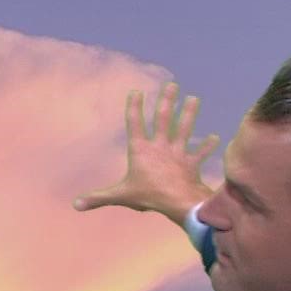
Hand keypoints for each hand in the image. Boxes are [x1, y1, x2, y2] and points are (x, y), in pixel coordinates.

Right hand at [75, 82, 221, 226]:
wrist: (178, 201)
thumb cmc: (148, 196)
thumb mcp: (120, 196)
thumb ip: (99, 198)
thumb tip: (76, 205)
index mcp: (141, 150)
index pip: (135, 124)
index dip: (135, 107)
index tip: (136, 92)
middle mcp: (160, 147)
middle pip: (164, 119)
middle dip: (167, 101)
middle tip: (172, 85)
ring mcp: (177, 153)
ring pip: (184, 129)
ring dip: (189, 114)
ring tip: (194, 99)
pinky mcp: (191, 163)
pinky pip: (200, 153)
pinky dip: (207, 147)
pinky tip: (215, 138)